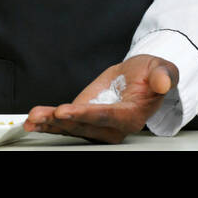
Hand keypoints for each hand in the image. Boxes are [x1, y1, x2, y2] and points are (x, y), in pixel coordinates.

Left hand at [24, 55, 177, 143]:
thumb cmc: (151, 75)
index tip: (67, 111)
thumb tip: (163, 81)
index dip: (86, 115)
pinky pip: (65, 124)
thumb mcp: (162, 69)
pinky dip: (48, 123)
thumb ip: (163, 76)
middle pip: (84, 126)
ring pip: (71, 127)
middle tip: (45, 115)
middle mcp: (112, 126)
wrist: (140, 78)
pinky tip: (34, 121)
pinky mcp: (83, 119)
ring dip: (51, 124)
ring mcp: (96, 125)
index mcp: (132, 115)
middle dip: (63, 122)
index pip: (106, 116)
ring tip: (33, 119)